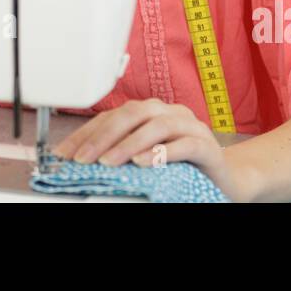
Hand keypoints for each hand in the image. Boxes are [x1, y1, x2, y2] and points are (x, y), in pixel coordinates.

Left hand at [51, 98, 256, 200]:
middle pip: (133, 113)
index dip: (87, 132)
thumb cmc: (180, 167)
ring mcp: (191, 126)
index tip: (65, 153)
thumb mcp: (144, 156)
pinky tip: (144, 162)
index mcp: (151, 112)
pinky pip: (185, 144)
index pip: (113, 116)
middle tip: (82, 159)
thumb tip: (80, 159)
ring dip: (129, 144)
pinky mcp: (207, 146)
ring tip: (108, 162)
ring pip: (157, 125)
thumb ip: (121, 151)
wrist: (225, 178)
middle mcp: (170, 112)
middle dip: (103, 136)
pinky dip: (162, 152)